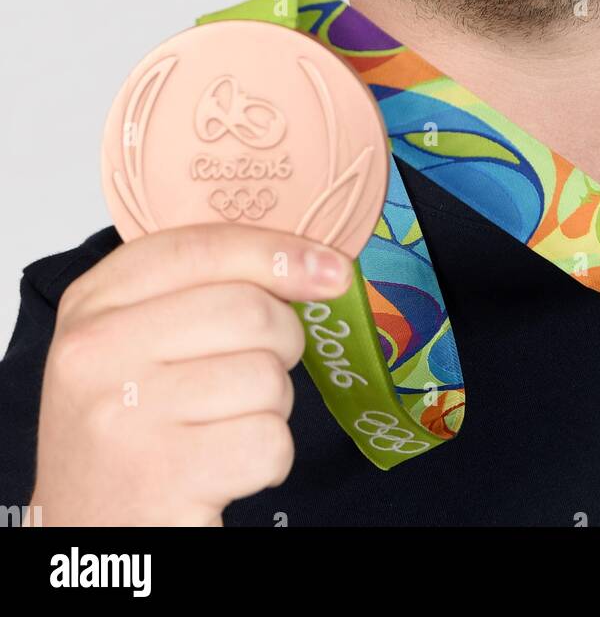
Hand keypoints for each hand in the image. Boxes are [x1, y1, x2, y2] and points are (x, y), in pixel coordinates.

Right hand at [26, 222, 352, 526]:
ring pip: (267, 377)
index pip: (200, 247)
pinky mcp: (163, 478)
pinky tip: (228, 469)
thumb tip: (319, 265)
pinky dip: (269, 460)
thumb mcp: (135, 343)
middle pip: (249, 310)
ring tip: (226, 427)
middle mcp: (98, 352)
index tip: (329, 268)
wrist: (88, 533)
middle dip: (281, 342)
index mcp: (92, 305)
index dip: (276, 252)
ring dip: (271, 407)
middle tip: (257, 373)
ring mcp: (125, 415)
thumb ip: (201, 290)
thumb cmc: (124, 432)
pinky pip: (268, 441)